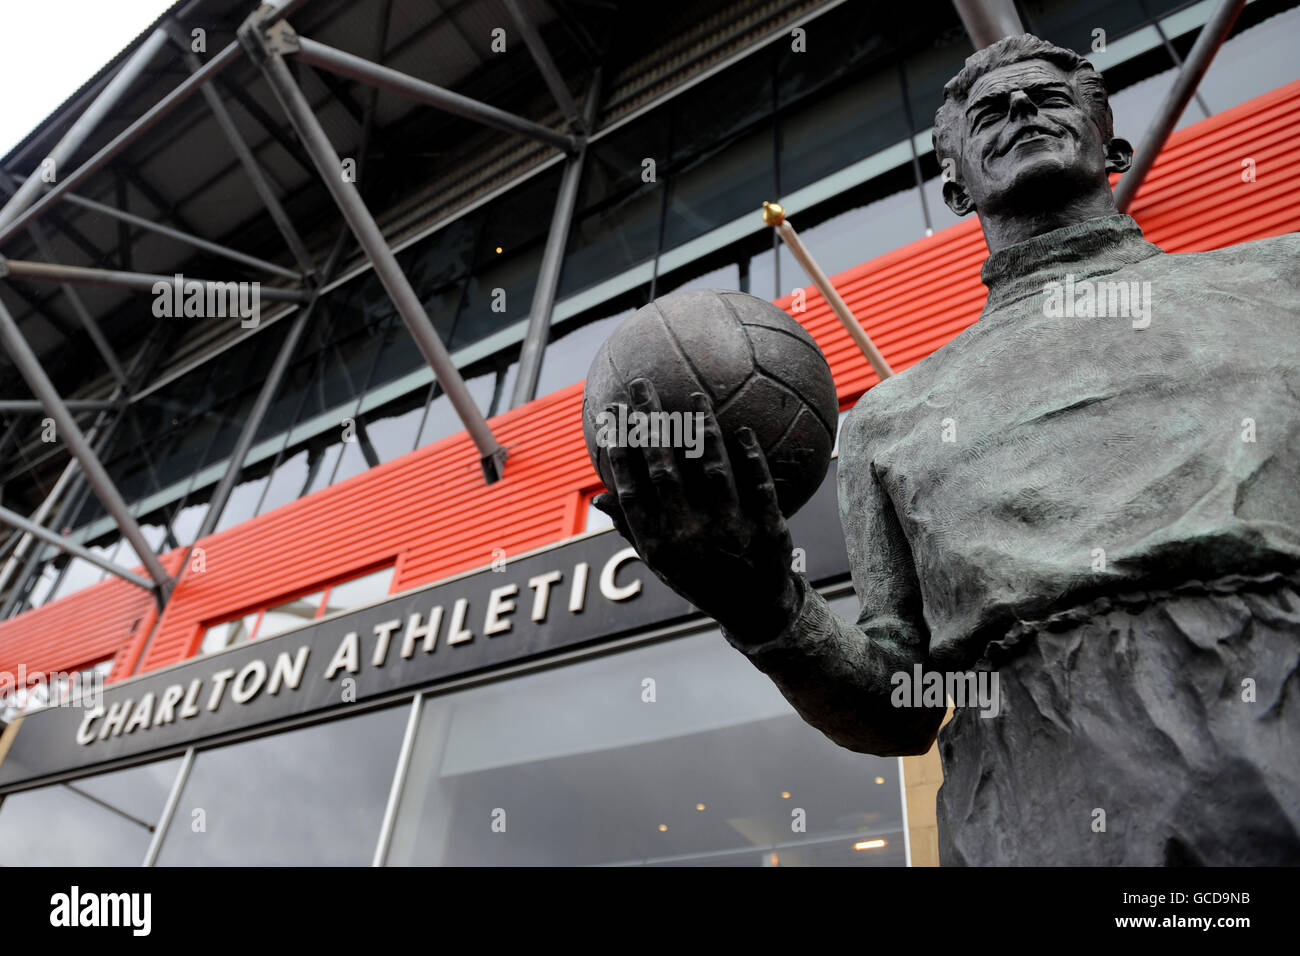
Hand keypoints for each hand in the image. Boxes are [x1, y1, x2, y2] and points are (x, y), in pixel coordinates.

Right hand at [592, 378, 801, 644]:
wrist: (755, 612)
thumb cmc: (701, 579)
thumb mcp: (661, 564)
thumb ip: (632, 528)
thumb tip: (598, 498)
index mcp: (659, 543)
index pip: (631, 487)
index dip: (619, 448)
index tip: (612, 414)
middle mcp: (689, 536)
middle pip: (664, 468)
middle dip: (650, 422)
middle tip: (642, 385)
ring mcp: (729, 532)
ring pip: (713, 470)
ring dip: (703, 429)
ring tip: (696, 396)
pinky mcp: (765, 529)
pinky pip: (758, 484)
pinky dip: (750, 456)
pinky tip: (743, 428)